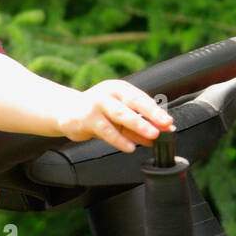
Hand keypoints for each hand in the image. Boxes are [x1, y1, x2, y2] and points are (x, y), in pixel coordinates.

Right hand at [60, 80, 174, 151]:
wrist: (66, 112)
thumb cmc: (97, 113)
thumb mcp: (119, 117)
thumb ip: (140, 124)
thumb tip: (165, 132)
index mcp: (119, 89)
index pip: (141, 98)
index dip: (156, 110)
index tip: (169, 122)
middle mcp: (108, 93)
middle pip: (133, 103)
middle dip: (151, 114)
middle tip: (165, 124)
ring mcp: (96, 104)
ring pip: (120, 114)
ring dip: (138, 125)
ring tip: (152, 136)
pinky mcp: (86, 118)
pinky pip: (106, 130)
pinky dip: (119, 139)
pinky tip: (129, 147)